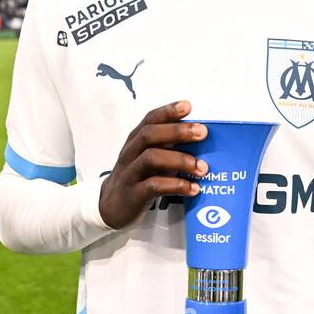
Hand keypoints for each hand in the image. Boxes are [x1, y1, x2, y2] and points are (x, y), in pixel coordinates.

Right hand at [97, 100, 207, 229]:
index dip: (168, 111)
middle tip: (202, 133)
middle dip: (177, 131)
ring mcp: (130, 174)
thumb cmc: (138, 179)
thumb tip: (201, 140)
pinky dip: (176, 186)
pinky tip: (192, 188)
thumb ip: (169, 148)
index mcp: (136, 141)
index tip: (187, 106)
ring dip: (180, 160)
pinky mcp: (133, 195)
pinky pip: (154, 186)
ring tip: (202, 168)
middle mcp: (130, 154)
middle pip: (150, 135)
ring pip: (151, 158)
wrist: (111, 207)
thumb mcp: (151, 160)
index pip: (150, 120)